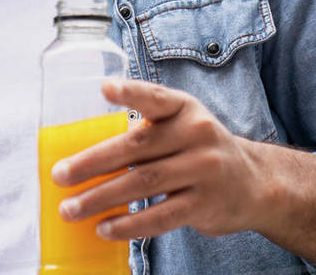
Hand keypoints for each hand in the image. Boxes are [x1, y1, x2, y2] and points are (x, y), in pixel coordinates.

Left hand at [49, 78, 272, 241]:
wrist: (256, 183)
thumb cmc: (200, 150)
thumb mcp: (183, 125)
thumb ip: (147, 130)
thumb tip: (85, 155)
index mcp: (184, 108)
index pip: (155, 97)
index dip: (130, 92)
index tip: (104, 88)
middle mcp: (197, 134)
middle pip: (136, 148)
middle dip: (92, 163)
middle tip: (59, 175)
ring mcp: (204, 170)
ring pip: (142, 184)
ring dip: (101, 198)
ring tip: (71, 208)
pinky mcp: (205, 205)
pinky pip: (160, 216)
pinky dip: (128, 224)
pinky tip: (104, 228)